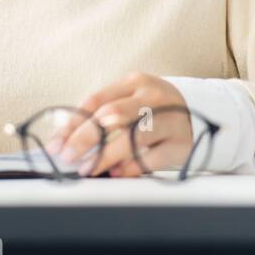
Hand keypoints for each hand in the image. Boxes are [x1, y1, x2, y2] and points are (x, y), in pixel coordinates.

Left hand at [49, 72, 189, 177]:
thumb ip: (97, 115)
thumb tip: (61, 137)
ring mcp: (171, 119)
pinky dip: (131, 167)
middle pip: (112, 115)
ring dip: (105, 155)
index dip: (72, 124)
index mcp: (134, 82)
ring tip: (88, 169)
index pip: (96, 101)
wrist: (198, 112)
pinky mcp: (181, 143)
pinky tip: (116, 172)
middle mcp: (153, 96)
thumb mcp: (127, 101)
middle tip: (68, 157)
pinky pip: (152, 158)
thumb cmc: (151, 109)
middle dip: (84, 138)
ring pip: (133, 136)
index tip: (56, 145)